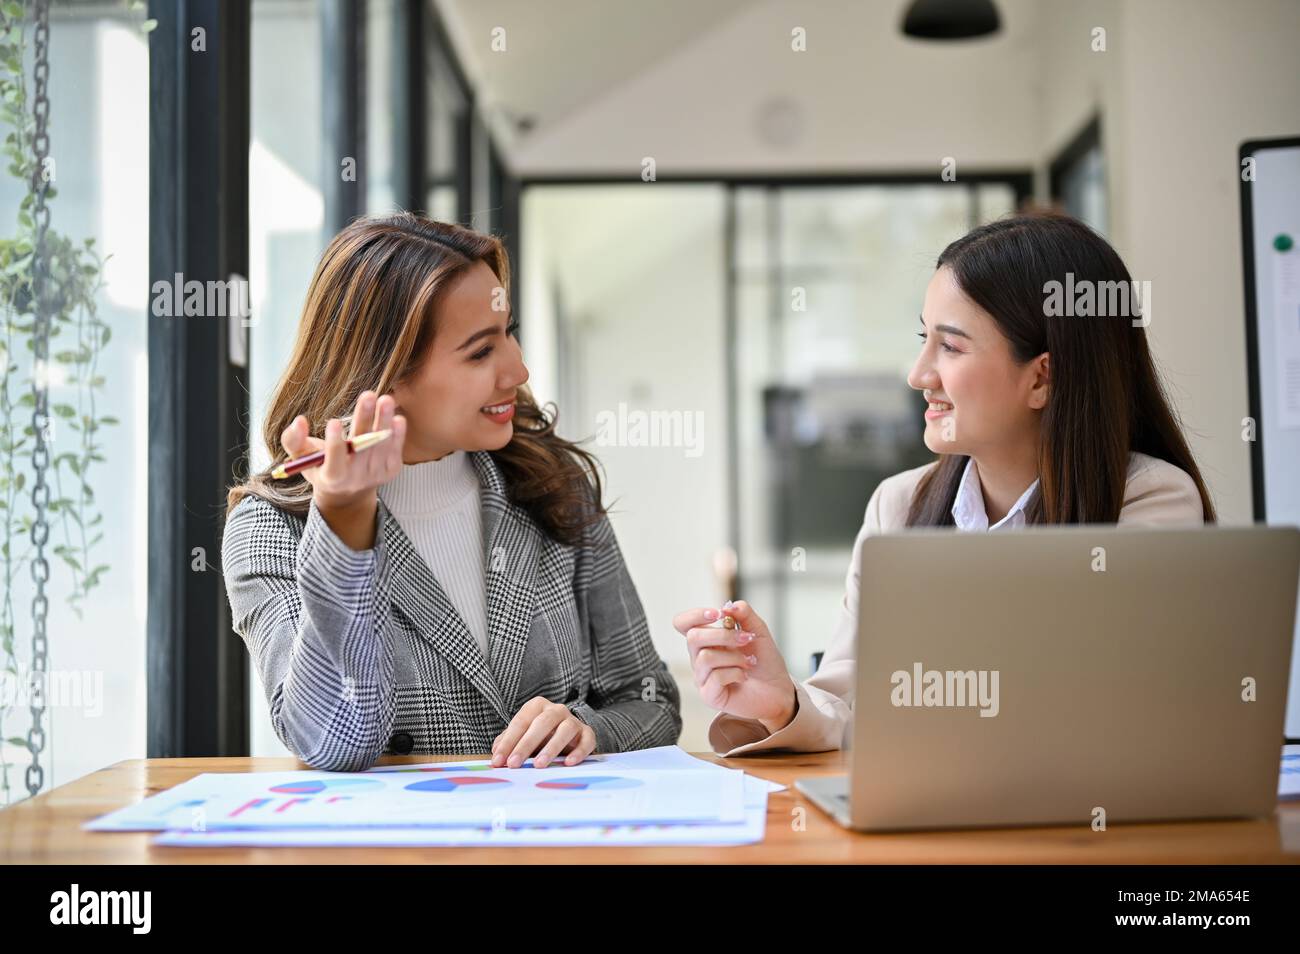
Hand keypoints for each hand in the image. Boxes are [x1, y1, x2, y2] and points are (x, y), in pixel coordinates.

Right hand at [280, 390, 406, 512]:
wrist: (347, 491)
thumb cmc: (319, 466)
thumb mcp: (300, 456)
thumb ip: (293, 439)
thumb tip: (299, 421)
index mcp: (331, 478)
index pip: (334, 461)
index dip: (334, 443)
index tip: (333, 421)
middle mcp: (355, 480)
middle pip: (362, 448)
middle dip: (365, 420)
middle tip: (368, 395)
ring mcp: (375, 475)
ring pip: (381, 446)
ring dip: (384, 421)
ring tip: (386, 400)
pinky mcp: (391, 471)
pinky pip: (395, 450)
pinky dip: (397, 434)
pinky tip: (397, 418)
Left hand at [490, 696, 596, 768]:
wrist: (570, 735)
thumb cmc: (541, 736)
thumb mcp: (523, 736)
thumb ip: (508, 742)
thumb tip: (496, 752)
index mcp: (537, 706)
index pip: (520, 722)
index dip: (508, 742)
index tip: (498, 761)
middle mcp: (556, 710)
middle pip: (541, 723)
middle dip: (525, 744)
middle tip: (513, 764)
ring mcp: (573, 721)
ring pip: (565, 730)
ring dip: (551, 748)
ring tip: (539, 765)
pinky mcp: (587, 734)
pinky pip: (586, 740)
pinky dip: (579, 752)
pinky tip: (568, 763)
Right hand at [673, 600, 796, 733]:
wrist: (778, 690)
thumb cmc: (764, 662)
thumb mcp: (758, 632)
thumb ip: (744, 615)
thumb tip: (729, 606)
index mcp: (707, 640)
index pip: (683, 624)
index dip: (694, 615)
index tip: (718, 614)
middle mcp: (699, 657)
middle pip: (693, 637)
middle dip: (723, 635)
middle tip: (745, 639)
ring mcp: (702, 677)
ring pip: (706, 657)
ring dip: (734, 657)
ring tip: (749, 661)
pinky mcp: (709, 695)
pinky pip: (716, 677)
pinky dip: (736, 673)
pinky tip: (744, 676)